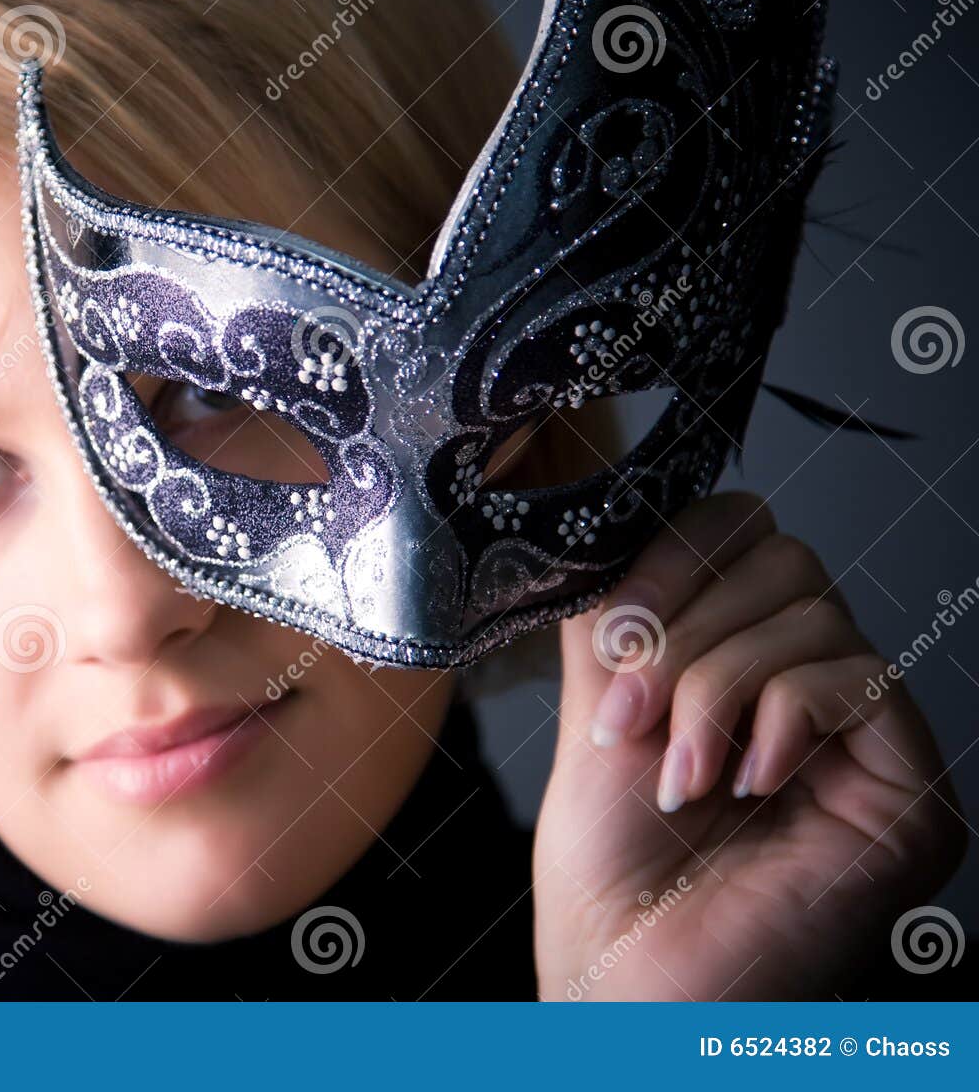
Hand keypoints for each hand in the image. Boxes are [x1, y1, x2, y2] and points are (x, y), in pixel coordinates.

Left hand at [533, 491, 967, 999]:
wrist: (628, 980)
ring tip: (681, 773)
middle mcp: (811, 694)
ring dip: (716, 686)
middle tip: (634, 718)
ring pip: (811, 612)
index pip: (741, 536)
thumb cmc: (611, 874)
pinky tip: (745, 785)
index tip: (613, 635)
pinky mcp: (911, 789)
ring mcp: (867, 742)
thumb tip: (618, 529)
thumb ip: (622, 617)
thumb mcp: (598, 710)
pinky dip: (780, 716)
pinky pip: (858, 678)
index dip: (673, 560)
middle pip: (781, 559)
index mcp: (739, 665)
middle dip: (686, 630)